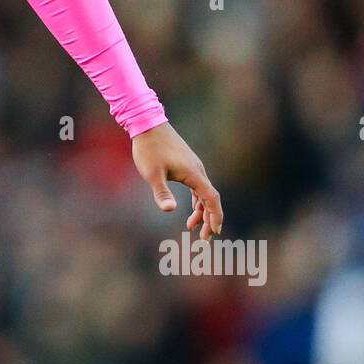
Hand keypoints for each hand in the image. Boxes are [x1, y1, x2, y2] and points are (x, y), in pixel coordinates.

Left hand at [131, 123, 223, 240]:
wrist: (148, 124)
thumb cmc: (149, 149)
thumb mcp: (153, 174)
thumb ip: (162, 192)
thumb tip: (170, 210)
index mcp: (194, 174)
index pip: (211, 199)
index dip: (215, 216)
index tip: (215, 232)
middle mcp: (198, 170)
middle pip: (210, 198)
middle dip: (209, 219)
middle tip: (204, 238)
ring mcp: (193, 167)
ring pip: (204, 193)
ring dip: (202, 211)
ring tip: (191, 227)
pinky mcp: (187, 164)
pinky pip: (198, 186)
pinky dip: (197, 200)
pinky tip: (191, 209)